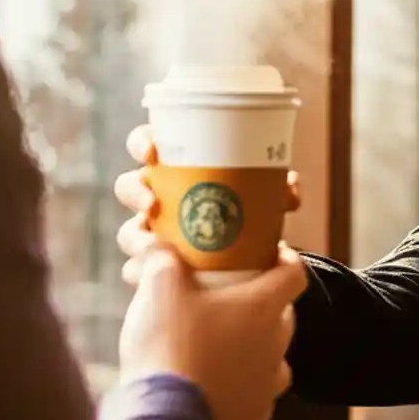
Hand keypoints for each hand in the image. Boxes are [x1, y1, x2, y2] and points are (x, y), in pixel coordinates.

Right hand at [113, 124, 301, 283]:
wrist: (248, 268)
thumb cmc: (249, 220)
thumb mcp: (265, 204)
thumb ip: (278, 194)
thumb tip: (288, 187)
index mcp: (178, 171)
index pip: (148, 144)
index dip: (143, 142)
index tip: (153, 150)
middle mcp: (158, 199)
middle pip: (129, 186)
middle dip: (135, 191)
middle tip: (151, 202)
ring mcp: (152, 234)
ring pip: (130, 232)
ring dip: (136, 237)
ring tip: (152, 246)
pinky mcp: (153, 269)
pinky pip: (135, 269)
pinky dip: (139, 272)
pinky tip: (146, 277)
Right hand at [119, 242, 306, 419]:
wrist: (162, 413)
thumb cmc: (168, 341)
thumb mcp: (159, 286)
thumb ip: (162, 258)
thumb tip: (157, 244)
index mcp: (263, 306)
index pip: (295, 273)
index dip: (285, 259)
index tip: (270, 254)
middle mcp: (277, 344)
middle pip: (282, 314)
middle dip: (262, 304)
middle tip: (231, 299)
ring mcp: (269, 384)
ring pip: (272, 356)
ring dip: (254, 346)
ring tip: (223, 344)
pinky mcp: (256, 416)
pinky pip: (257, 393)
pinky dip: (242, 386)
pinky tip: (218, 383)